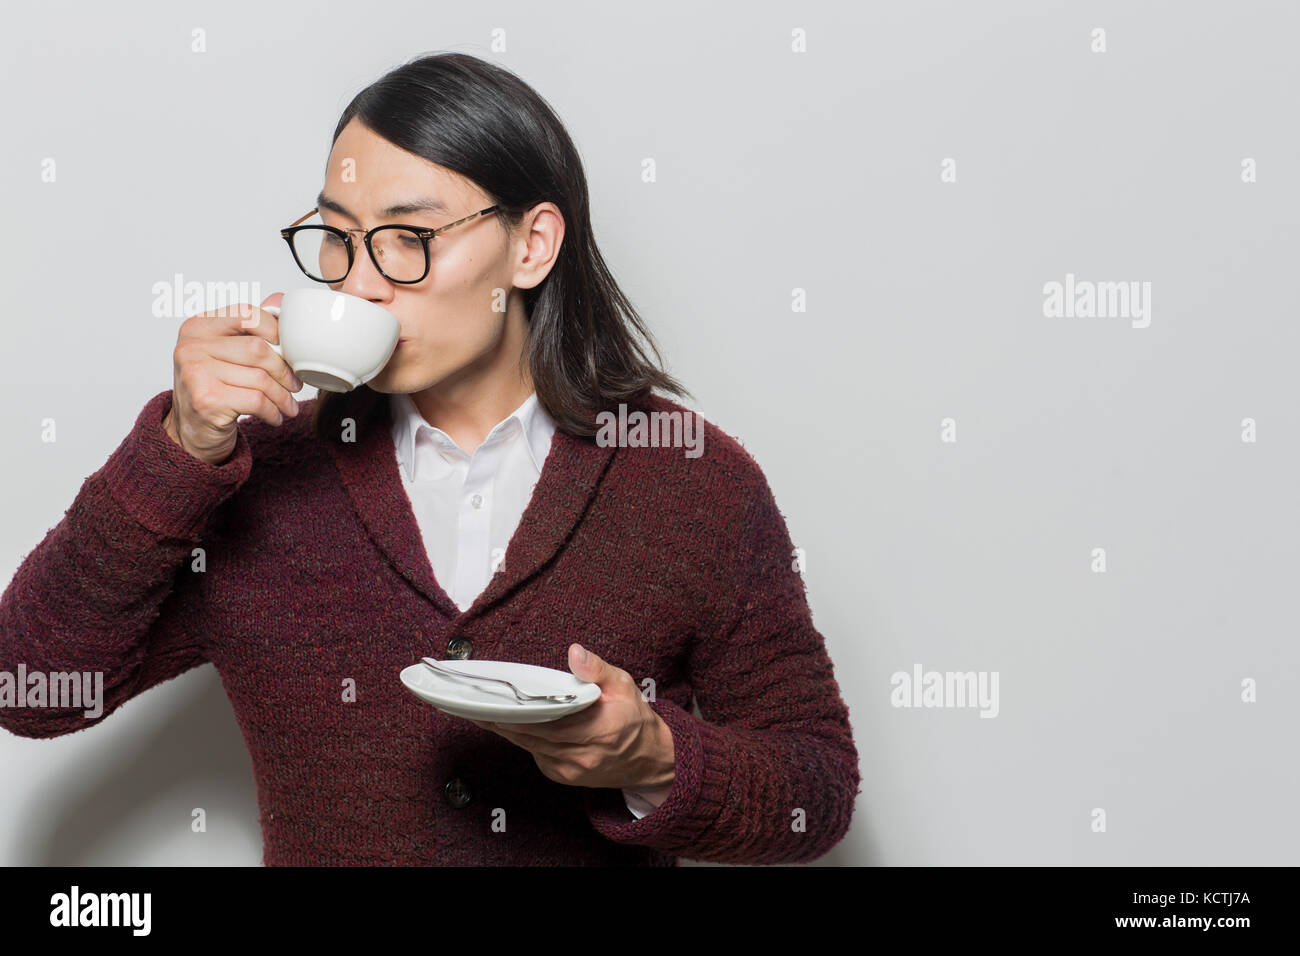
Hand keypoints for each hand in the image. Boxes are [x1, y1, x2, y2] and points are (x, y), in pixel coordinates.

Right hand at [163, 292, 303, 465]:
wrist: (192, 430)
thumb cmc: (213, 387)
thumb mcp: (226, 351)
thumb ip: (251, 326)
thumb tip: (282, 300)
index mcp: (198, 326)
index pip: (247, 314)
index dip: (276, 331)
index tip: (289, 350)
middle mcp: (191, 346)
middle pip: (258, 349)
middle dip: (284, 371)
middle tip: (295, 385)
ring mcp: (196, 373)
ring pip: (261, 378)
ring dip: (283, 396)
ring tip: (288, 405)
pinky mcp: (206, 400)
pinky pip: (256, 401)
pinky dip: (273, 411)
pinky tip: (275, 416)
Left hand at [468, 643, 675, 806]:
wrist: (649, 759)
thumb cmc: (634, 718)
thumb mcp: (623, 685)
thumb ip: (597, 669)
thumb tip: (574, 652)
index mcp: (598, 729)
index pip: (547, 722)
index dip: (517, 714)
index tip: (494, 701)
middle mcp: (581, 754)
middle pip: (530, 735)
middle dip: (501, 720)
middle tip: (474, 703)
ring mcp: (570, 769)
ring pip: (528, 746)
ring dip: (504, 729)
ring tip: (480, 711)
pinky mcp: (562, 775)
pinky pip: (534, 754)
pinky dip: (521, 739)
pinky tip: (505, 724)